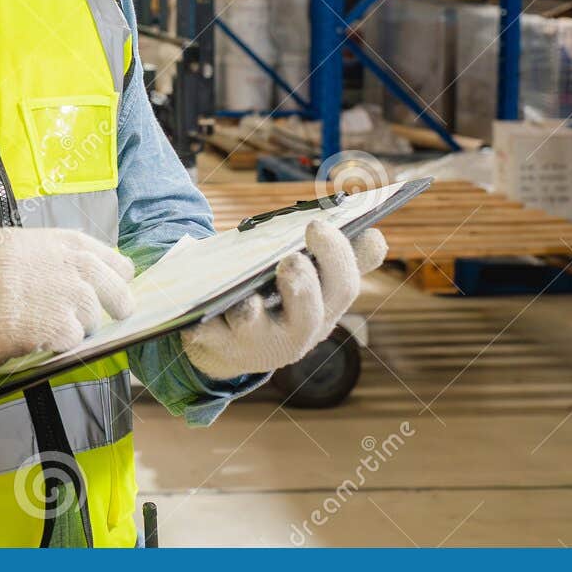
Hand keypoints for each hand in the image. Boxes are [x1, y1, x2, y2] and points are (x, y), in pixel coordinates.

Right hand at [0, 228, 135, 377]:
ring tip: (56, 332)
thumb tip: (66, 273)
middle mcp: (44, 259)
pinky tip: (43, 345)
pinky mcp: (43, 323)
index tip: (119, 275)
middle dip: (117, 296)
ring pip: (90, 311)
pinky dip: (64, 346)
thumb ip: (29, 259)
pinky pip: (73, 338)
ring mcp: (46, 290)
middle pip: (102, 275)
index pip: (86, 245)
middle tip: (121, 310)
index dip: (108, 263)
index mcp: (29, 240)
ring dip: (81, 326)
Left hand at [182, 220, 387, 380]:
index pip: (343, 287)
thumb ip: (342, 261)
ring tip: (247, 299)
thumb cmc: (279, 301)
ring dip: (251, 313)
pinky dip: (203, 329)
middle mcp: (297, 333)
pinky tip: (195, 321)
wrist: (232, 344)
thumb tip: (376, 237)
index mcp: (323, 309)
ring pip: (256, 329)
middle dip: (302, 286)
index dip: (337, 257)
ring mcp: (257, 343)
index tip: (318, 224)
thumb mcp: (313, 283)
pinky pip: (210, 339)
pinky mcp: (220, 348)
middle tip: (291, 259)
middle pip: (308, 313)